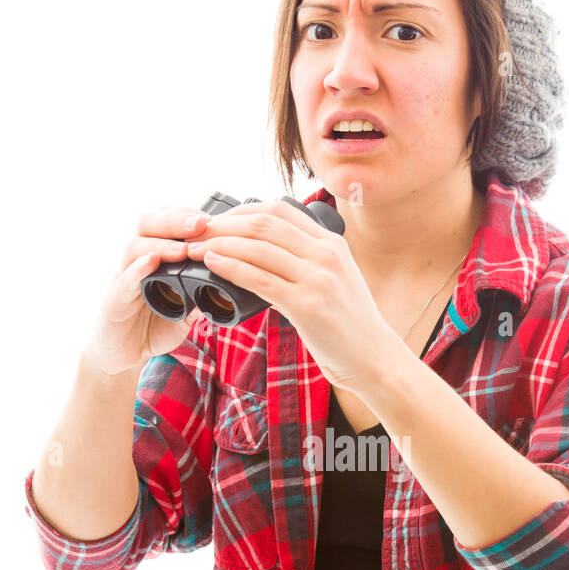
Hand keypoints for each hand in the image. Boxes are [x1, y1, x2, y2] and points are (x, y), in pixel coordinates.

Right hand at [86, 207, 213, 375]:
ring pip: (136, 246)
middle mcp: (138, 260)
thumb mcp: (186, 310)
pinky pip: (125, 279)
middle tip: (201, 223)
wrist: (124, 355)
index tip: (212, 218)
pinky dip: (138, 269)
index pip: (167, 223)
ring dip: (162, 243)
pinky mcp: (114, 299)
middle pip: (149, 224)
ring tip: (184, 248)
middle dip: (176, 220)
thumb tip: (229, 287)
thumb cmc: (153, 326)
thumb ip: (203, 297)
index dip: (187, 216)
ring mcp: (124, 278)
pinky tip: (152, 262)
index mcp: (156, 257)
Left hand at [183, 200, 395, 392]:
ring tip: (193, 249)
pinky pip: (260, 278)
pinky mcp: (308, 305)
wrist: (375, 359)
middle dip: (223, 225)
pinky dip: (231, 267)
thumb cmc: (350, 326)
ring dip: (219, 244)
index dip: (241, 211)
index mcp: (332, 242)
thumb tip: (263, 259)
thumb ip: (306, 263)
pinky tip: (212, 264)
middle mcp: (326, 253)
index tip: (217, 221)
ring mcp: (319, 278)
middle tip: (194, 233)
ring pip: (258, 247)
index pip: (279, 209)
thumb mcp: (334, 280)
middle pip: (264, 223)